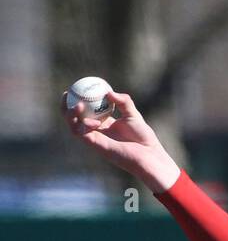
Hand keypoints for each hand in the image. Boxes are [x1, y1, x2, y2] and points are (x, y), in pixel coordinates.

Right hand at [60, 89, 180, 193]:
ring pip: (73, 126)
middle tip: (66, 94)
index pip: (86, 111)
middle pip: (75, 119)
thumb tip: (108, 93)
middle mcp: (97, 131)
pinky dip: (80, 123)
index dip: (78, 100)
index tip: (76, 87)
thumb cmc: (143, 137)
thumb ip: (123, 101)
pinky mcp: (96, 145)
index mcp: (105, 123)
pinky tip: (88, 117)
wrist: (148, 154)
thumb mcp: (133, 113)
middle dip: (66, 107)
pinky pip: (81, 133)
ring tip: (76, 104)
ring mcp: (95, 139)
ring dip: (70, 114)